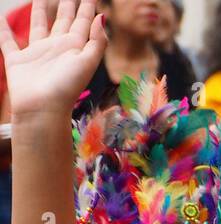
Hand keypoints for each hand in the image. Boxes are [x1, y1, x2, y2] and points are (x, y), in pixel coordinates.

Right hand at [0, 0, 105, 122]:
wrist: (42, 108)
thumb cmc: (66, 87)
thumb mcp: (87, 62)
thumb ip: (96, 41)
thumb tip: (102, 17)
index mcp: (75, 48)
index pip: (82, 22)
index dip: (86, 8)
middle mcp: (57, 49)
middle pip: (62, 21)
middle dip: (66, 5)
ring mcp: (37, 54)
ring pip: (38, 26)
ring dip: (39, 12)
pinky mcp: (17, 60)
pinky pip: (8, 40)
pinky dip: (4, 28)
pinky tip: (1, 16)